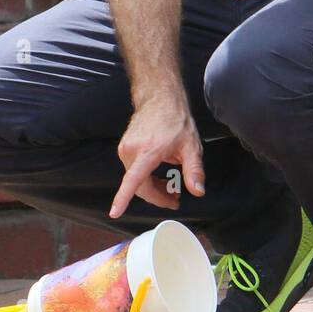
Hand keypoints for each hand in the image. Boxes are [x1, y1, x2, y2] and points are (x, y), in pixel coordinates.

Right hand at [109, 93, 204, 219]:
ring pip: (136, 180)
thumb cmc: (175, 119)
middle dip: (157, 197)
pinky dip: (146, 178)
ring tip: (171, 186)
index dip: (123, 198)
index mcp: (147, 151)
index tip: (115, 212)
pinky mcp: (124, 148)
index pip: (133, 180)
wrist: (160, 98)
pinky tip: (160, 176)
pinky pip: (133, 171)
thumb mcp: (191, 146)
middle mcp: (131, 151)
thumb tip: (197, 191)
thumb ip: (194, 170)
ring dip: (153, 187)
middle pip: (139, 186)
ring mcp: (125, 149)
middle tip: (175, 199)